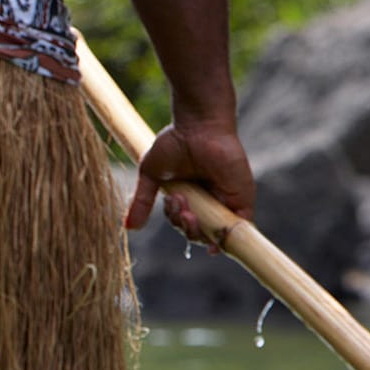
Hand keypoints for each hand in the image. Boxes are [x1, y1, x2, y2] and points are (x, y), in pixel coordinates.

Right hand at [124, 121, 254, 245]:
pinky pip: (238, 230)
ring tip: (184, 205)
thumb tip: (128, 227)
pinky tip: (213, 242)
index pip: (185, 223)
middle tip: (176, 204)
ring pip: (213, 234)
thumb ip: (141, 202)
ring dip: (195, 229)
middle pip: (197, 232)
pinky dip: (225, 238)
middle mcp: (209, 202)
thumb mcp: (151, 176)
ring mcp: (226, 202)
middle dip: (183, 225)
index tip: (172, 210)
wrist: (198, 127)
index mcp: (190, 198)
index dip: (179, 224)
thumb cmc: (175, 144)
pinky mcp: (241, 201)